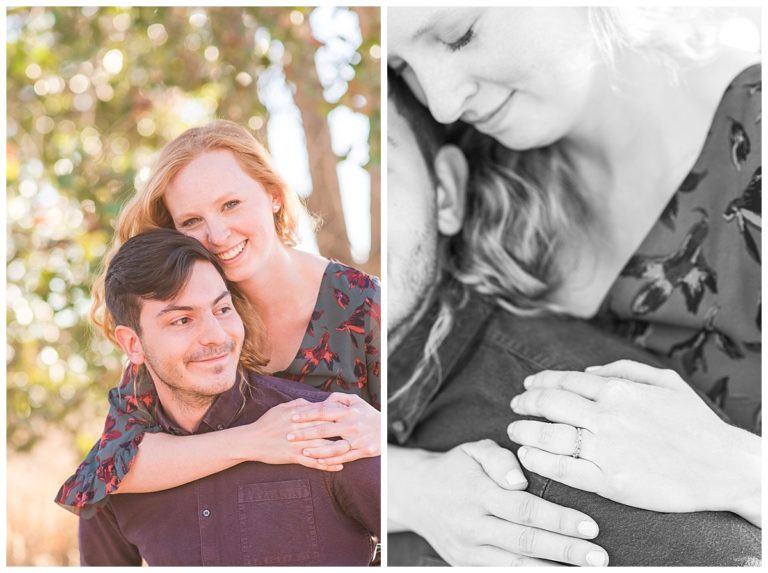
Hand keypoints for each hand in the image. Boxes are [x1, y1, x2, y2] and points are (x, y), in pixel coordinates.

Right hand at [237, 398, 347, 470]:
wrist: (251, 441)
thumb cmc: (267, 423)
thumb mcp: (282, 408)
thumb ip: (299, 404)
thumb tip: (314, 402)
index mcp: (298, 415)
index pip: (321, 412)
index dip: (337, 414)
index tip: (349, 415)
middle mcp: (299, 429)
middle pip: (325, 429)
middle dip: (341, 430)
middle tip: (356, 432)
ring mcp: (297, 444)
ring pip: (322, 447)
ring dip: (338, 449)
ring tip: (351, 450)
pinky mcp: (293, 457)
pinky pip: (313, 462)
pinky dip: (327, 465)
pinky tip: (338, 466)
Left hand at [287, 393, 379, 463]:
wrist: (387, 429)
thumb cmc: (366, 414)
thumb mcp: (356, 401)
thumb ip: (339, 399)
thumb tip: (323, 399)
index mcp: (349, 411)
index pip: (324, 411)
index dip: (307, 414)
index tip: (292, 417)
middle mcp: (352, 424)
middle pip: (325, 429)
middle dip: (305, 433)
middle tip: (289, 435)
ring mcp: (358, 439)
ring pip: (334, 447)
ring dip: (316, 450)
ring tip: (302, 451)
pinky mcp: (363, 451)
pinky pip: (344, 457)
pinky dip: (331, 460)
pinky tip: (318, 460)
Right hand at [397, 440, 607, 566]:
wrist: (417, 494)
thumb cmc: (456, 469)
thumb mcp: (474, 450)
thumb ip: (498, 457)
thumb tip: (519, 479)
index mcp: (477, 492)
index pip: (524, 508)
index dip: (559, 519)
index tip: (590, 526)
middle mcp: (472, 525)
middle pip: (525, 541)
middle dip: (565, 551)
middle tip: (599, 557)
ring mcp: (468, 550)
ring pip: (515, 564)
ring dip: (552, 570)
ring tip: (585, 572)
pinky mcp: (466, 565)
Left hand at [508, 360, 748, 515]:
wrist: (725, 467)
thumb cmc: (695, 423)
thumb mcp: (664, 381)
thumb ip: (622, 370)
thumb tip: (585, 371)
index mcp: (618, 390)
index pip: (563, 381)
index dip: (538, 382)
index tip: (527, 386)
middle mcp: (608, 417)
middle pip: (549, 404)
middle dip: (525, 403)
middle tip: (514, 406)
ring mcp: (607, 450)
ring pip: (549, 435)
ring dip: (524, 429)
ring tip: (514, 429)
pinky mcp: (610, 481)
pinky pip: (563, 469)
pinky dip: (539, 459)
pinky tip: (527, 454)